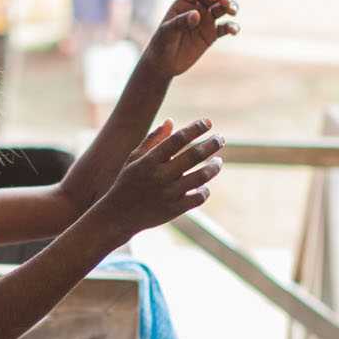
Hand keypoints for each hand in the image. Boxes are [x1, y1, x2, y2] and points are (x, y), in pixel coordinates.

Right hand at [100, 119, 223, 233]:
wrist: (118, 216)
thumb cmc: (128, 182)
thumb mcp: (134, 159)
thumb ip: (152, 140)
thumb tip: (171, 121)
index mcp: (149, 161)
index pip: (178, 139)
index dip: (195, 128)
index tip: (208, 122)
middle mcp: (160, 176)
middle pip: (193, 155)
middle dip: (211, 144)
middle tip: (220, 138)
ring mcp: (168, 194)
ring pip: (200, 177)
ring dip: (214, 167)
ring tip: (218, 161)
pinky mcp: (174, 210)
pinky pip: (198, 198)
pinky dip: (205, 190)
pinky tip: (204, 185)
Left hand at [138, 0, 239, 78]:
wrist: (164, 63)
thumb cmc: (161, 43)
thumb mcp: (167, 32)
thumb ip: (180, 22)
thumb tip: (196, 14)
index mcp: (185, 2)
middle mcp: (198, 8)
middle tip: (226, 2)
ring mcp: (206, 20)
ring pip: (223, 8)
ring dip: (231, 6)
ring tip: (232, 12)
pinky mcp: (212, 34)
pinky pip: (225, 28)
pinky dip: (232, 27)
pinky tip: (233, 31)